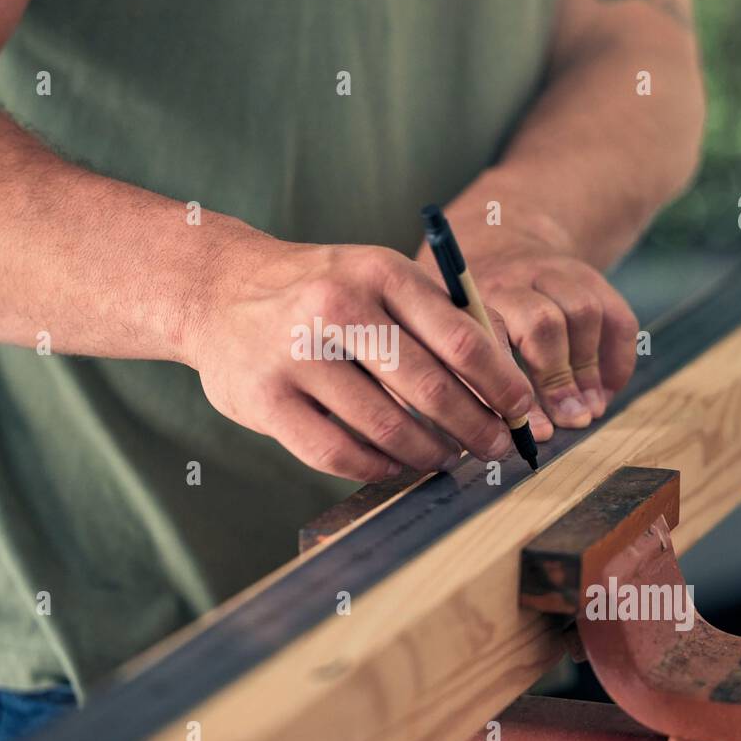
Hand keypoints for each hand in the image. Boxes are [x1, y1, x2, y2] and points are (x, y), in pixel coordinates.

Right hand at [187, 232, 535, 481]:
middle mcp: (336, 308)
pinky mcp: (264, 400)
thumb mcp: (375, 277)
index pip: (462, 340)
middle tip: (496, 448)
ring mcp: (296, 355)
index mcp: (379, 272)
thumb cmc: (319, 291)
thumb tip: (502, 385)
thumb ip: (432, 318)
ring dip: (428, 453)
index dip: (502, 386)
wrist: (218, 290)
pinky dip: (374, 467)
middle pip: (430, 389)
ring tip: (446, 458)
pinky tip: (392, 465)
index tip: (523, 412)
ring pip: (386, 427)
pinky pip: (336, 453)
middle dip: (476, 428)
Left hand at [420, 208, 638, 440]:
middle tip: (567, 424)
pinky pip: (616, 315)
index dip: (506, 389)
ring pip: (582, 314)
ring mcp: (553, 272)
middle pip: (542, 324)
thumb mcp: (433, 327)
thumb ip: (438, 373)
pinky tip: (605, 392)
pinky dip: (617, 358)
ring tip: (587, 413)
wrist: (498, 236)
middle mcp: (512, 278)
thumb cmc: (458, 307)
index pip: (488, 340)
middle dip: (555, 380)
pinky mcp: (589, 275)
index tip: (519, 428)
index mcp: (467, 297)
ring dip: (587, 371)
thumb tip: (455, 437)